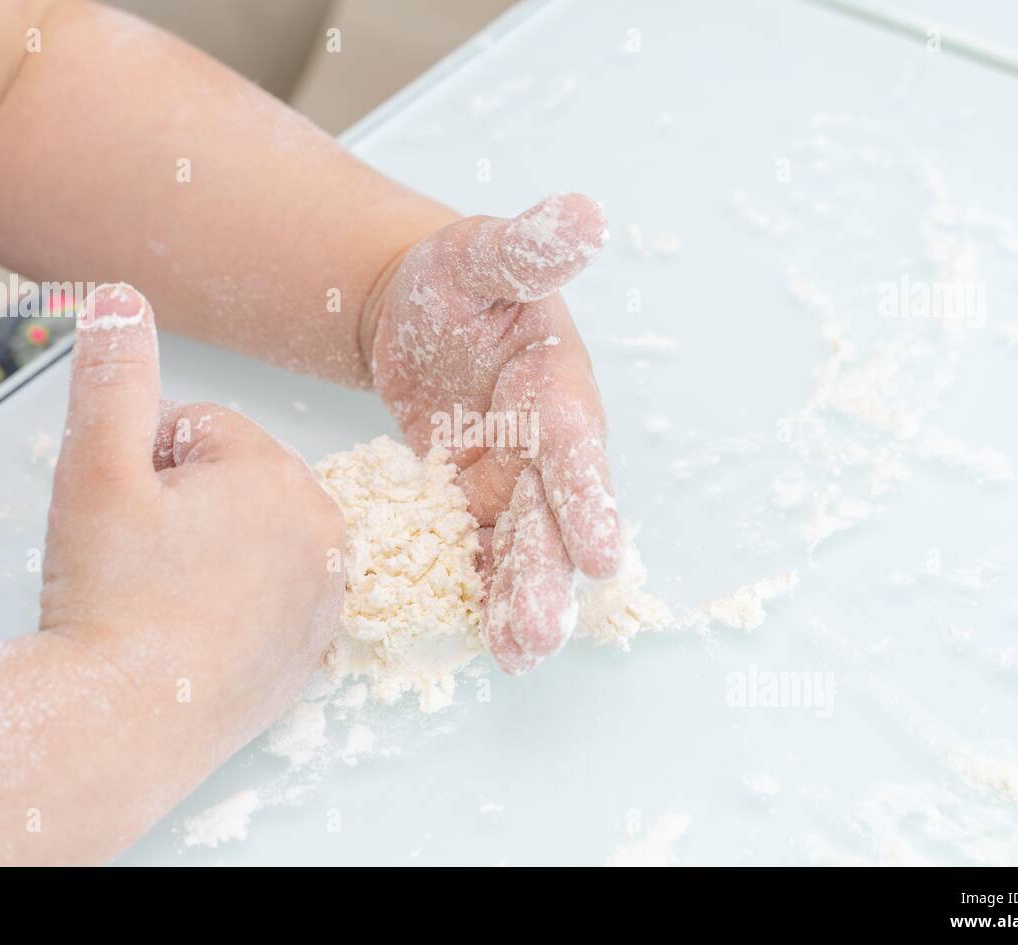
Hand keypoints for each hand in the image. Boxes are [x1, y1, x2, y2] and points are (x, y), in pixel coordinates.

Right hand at [40, 283, 343, 748]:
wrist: (123, 725)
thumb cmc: (109, 595)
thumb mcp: (96, 468)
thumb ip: (114, 375)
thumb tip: (121, 296)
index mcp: (282, 476)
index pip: (200, 432)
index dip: (145, 468)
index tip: (129, 525)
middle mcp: (325, 530)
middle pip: (234, 484)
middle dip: (182, 509)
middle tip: (144, 567)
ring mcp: (327, 596)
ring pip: (251, 539)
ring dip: (207, 554)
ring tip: (165, 603)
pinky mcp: (315, 649)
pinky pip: (268, 596)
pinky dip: (233, 605)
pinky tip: (194, 635)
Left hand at [362, 194, 618, 673]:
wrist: (419, 314)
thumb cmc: (457, 279)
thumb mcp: (481, 254)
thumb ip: (526, 246)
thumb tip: (583, 216)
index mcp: (555, 387)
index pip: (574, 447)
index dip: (587, 498)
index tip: (599, 554)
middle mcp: (544, 445)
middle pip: (551, 517)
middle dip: (547, 575)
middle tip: (540, 634)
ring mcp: (510, 480)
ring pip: (521, 548)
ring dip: (520, 599)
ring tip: (517, 655)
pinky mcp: (471, 501)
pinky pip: (478, 552)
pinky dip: (479, 591)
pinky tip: (482, 640)